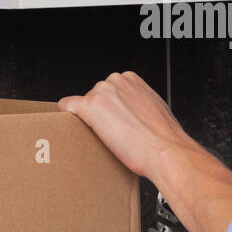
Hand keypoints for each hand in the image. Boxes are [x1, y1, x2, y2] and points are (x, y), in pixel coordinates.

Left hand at [58, 71, 193, 180]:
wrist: (164, 151)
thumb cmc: (163, 138)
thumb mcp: (155, 110)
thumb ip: (139, 104)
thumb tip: (131, 112)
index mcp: (131, 79)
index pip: (108, 90)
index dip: (111, 109)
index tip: (117, 121)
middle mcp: (115, 81)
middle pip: (95, 96)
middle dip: (101, 114)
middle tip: (115, 132)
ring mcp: (101, 92)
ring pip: (83, 104)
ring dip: (90, 119)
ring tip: (108, 137)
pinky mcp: (89, 106)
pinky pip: (67, 105)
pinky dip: (67, 116)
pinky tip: (75, 128)